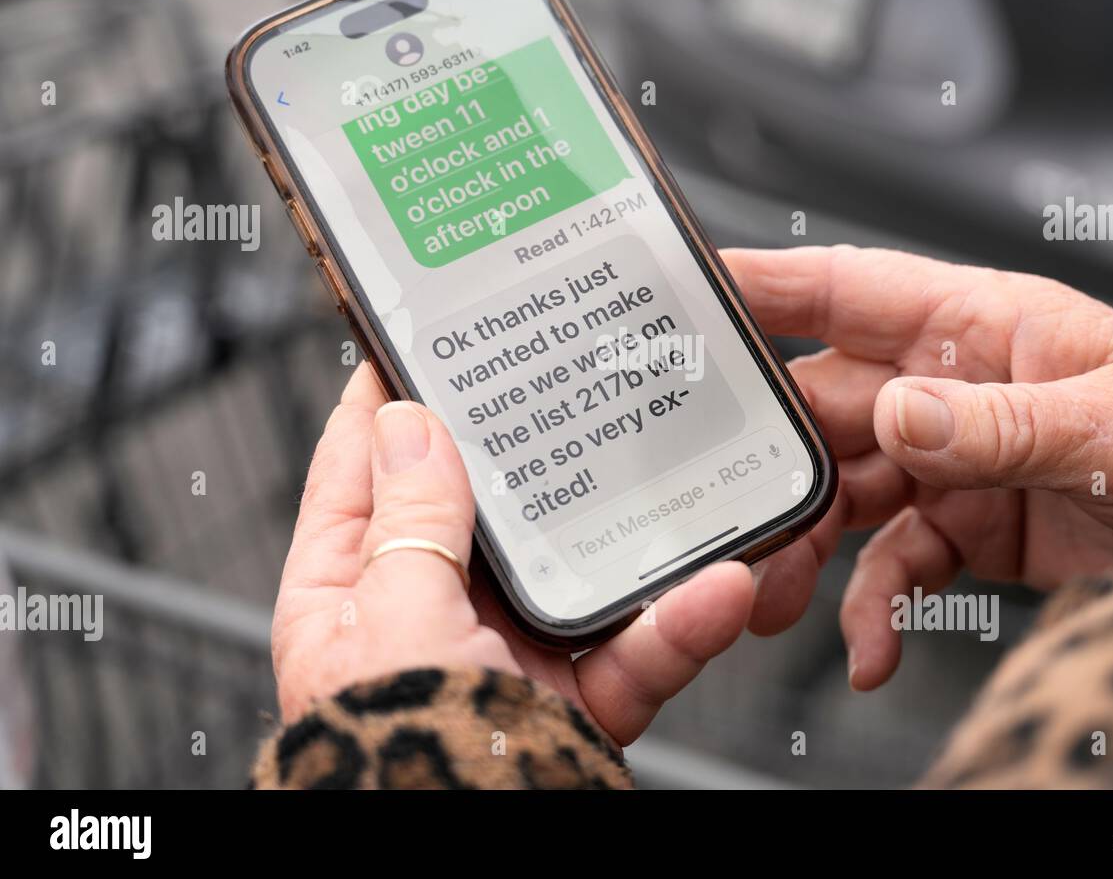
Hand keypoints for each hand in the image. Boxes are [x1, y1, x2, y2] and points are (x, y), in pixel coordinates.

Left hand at [271, 363, 754, 745]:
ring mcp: (509, 652)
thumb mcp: (392, 628)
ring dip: (635, 530)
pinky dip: (683, 620)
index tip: (431, 327)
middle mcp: (431, 613)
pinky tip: (720, 586)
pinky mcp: (578, 695)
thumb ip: (411, 526)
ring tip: (681, 471)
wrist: (481, 869)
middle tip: (569, 370)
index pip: (363, 466)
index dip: (394, 391)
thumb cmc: (398, 767)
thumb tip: (410, 424)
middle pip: (487, 502)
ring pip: (580, 565)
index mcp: (351, 591)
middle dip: (533, 444)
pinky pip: (637, 646)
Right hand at [722, 245, 1112, 688]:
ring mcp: (934, 456)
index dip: (757, 285)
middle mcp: (932, 385)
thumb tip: (901, 417)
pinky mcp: (947, 524)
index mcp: (961, 326)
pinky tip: (869, 650)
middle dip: (763, 463)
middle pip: (816, 413)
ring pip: (835, 495)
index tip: (682, 292)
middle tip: (717, 507)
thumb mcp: (1102, 422)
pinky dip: (872, 610)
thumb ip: (1001, 422)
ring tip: (774, 598)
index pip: (838, 290)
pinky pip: (889, 566)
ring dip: (801, 548)